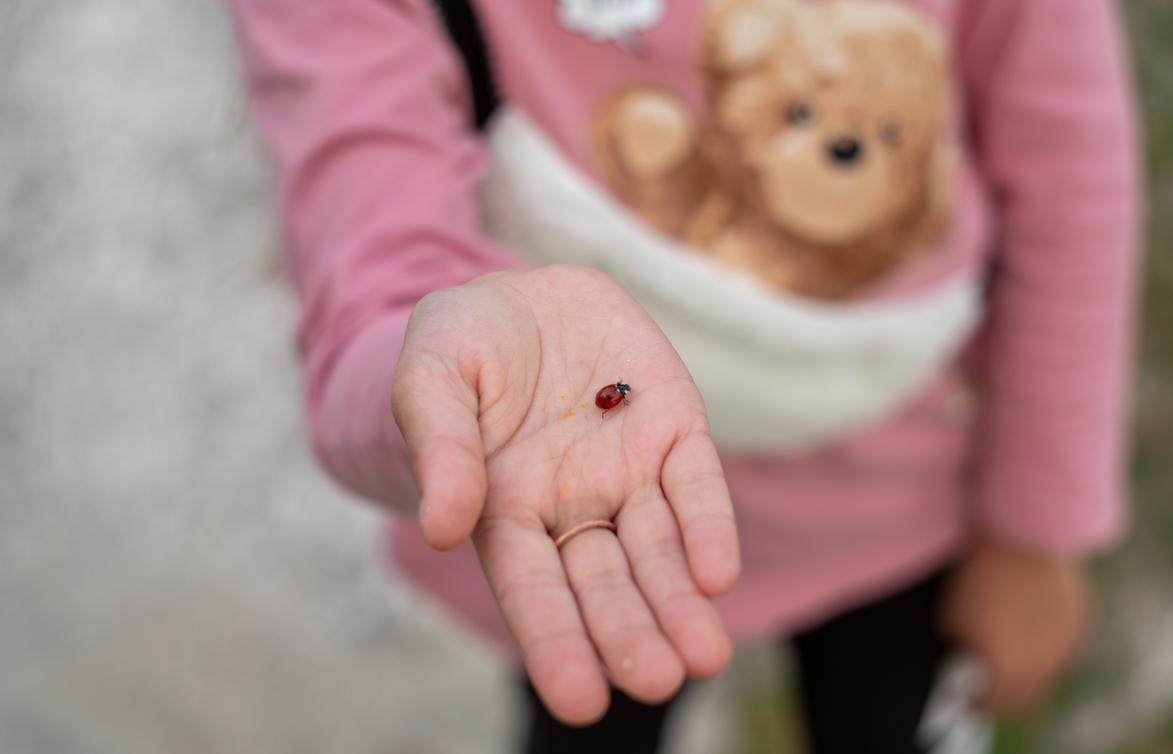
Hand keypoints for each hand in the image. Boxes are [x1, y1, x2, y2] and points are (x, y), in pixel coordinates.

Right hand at [391, 265, 740, 724]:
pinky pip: (696, 483)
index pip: (533, 591)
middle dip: (630, 634)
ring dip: (680, 602)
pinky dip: (708, 526)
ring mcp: (628, 471)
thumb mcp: (432, 379)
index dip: (557, 644)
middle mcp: (573, 506)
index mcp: (505, 511)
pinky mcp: (674, 427)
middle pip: (604, 584)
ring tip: (704, 657)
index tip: (582, 701)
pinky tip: (717, 574)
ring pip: (658, 549)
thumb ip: (439, 447)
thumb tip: (442, 531)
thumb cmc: (461, 346)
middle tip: (658, 681)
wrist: (524, 291)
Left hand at [941, 535, 1090, 714]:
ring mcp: (1065, 647)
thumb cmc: (977, 578)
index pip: (992, 706)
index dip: (976, 704)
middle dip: (1003, 700)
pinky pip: (1061, 650)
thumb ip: (961, 652)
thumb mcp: (950, 620)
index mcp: (1006, 671)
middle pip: (1024, 702)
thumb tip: (966, 664)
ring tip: (1010, 659)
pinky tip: (1030, 632)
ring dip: (1028, 677)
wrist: (1021, 538)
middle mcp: (1041, 668)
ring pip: (1047, 678)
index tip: (966, 696)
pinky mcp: (1079, 625)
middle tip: (988, 688)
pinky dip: (1045, 651)